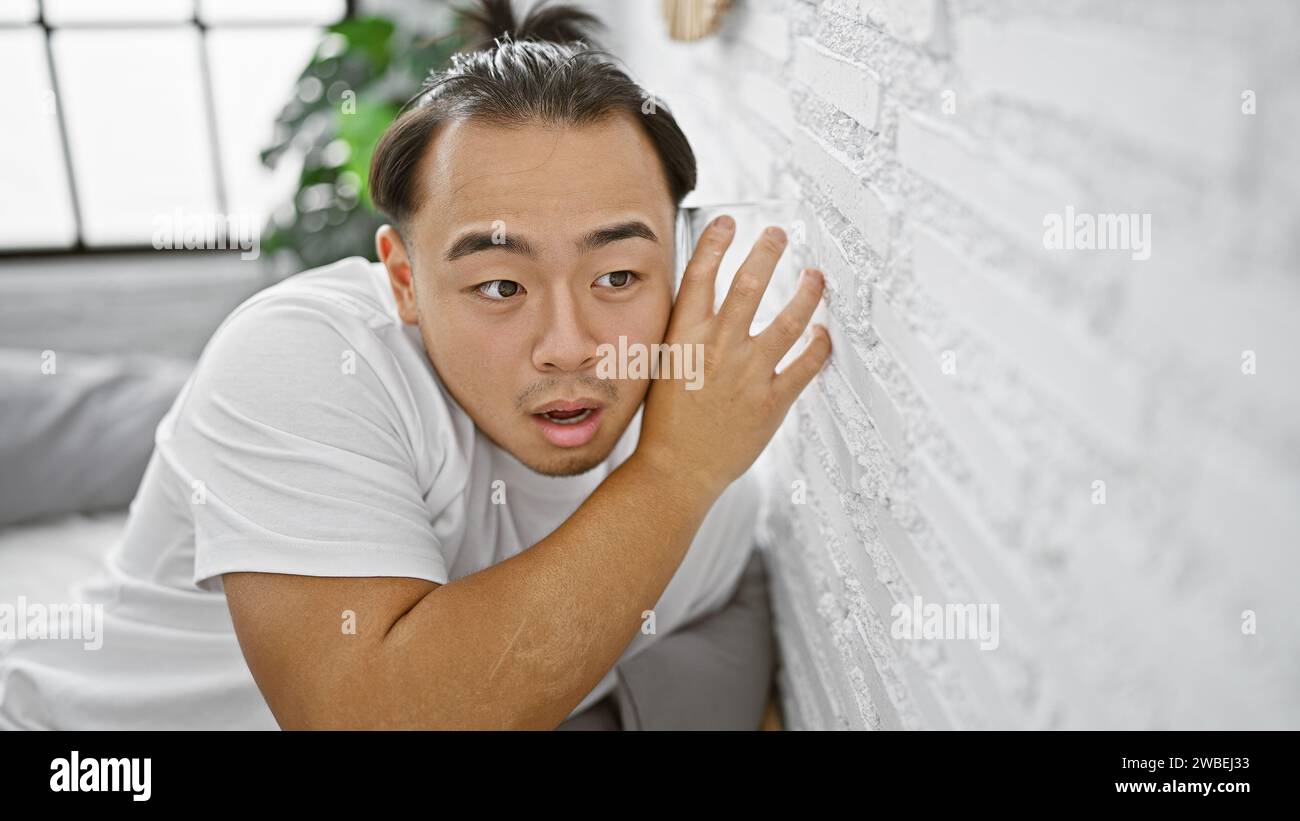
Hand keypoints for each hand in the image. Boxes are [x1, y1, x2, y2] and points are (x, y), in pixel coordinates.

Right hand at [635, 215, 831, 495]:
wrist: (676, 470)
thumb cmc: (667, 422)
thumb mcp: (664, 366)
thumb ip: (686, 333)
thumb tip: (702, 301)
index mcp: (685, 338)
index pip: (701, 275)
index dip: (716, 242)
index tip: (729, 223)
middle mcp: (718, 349)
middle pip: (750, 285)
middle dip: (768, 251)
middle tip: (779, 234)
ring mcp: (747, 374)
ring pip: (788, 320)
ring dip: (807, 292)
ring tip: (815, 276)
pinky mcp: (771, 402)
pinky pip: (805, 365)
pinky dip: (819, 345)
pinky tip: (823, 333)